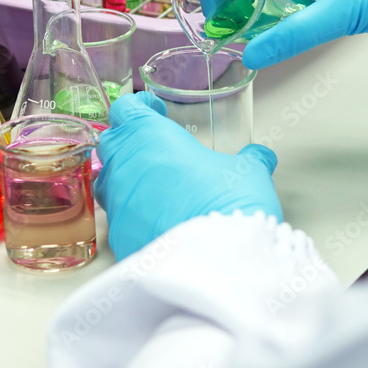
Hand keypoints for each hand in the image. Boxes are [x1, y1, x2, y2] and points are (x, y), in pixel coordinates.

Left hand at [95, 92, 282, 260]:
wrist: (213, 260)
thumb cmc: (225, 200)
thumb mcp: (248, 172)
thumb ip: (251, 159)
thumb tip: (260, 155)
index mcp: (149, 135)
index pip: (126, 108)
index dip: (140, 107)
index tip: (155, 111)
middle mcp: (124, 164)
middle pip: (111, 142)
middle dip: (128, 141)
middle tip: (154, 148)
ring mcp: (116, 202)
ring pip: (107, 181)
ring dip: (125, 178)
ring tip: (153, 186)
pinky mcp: (117, 236)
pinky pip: (118, 218)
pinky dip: (132, 215)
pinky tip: (156, 221)